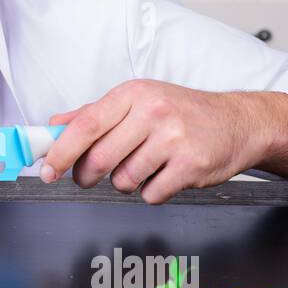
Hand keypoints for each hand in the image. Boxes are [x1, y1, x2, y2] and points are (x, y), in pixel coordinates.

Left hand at [39, 80, 266, 203]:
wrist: (239, 122)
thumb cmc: (183, 112)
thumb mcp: (137, 101)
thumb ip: (93, 114)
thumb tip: (54, 125)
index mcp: (133, 93)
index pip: (85, 125)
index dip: (61, 151)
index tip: (47, 169)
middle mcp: (153, 112)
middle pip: (100, 158)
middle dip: (87, 175)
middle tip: (90, 176)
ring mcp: (174, 139)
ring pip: (124, 180)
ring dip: (126, 182)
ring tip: (145, 166)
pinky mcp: (191, 165)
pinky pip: (151, 194)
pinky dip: (152, 192)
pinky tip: (166, 175)